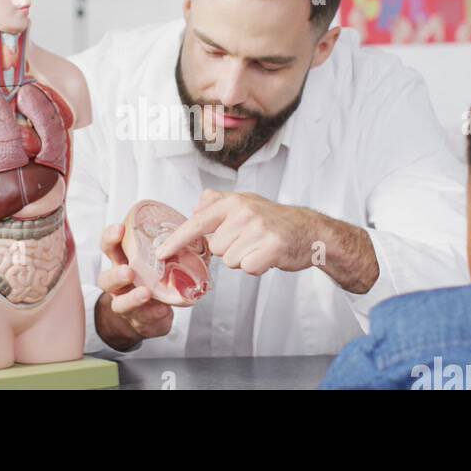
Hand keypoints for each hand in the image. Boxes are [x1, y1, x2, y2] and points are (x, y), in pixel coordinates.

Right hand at [94, 224, 173, 351]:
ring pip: (120, 303)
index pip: (109, 247)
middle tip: (128, 271)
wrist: (143, 317)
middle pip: (106, 279)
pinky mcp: (139, 320)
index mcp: (120, 263)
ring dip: (132, 298)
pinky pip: (144, 317)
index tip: (120, 229)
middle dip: (116, 274)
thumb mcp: (153, 261)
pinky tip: (162, 309)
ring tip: (145, 293)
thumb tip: (194, 232)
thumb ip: (166, 248)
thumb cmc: (150, 281)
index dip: (111, 238)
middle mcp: (117, 285)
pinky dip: (153, 313)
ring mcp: (126, 304)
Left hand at [156, 190, 315, 275]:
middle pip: (216, 249)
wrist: (310, 230)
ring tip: (259, 247)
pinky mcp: (272, 247)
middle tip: (249, 240)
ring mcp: (258, 230)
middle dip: (230, 249)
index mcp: (232, 202)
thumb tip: (196, 206)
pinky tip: (268, 256)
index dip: (176, 240)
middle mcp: (243, 213)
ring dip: (244, 259)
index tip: (161, 254)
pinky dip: (257, 267)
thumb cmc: (274, 219)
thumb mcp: (246, 202)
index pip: (197, 223)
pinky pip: (249, 268)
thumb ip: (217, 202)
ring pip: (231, 261)